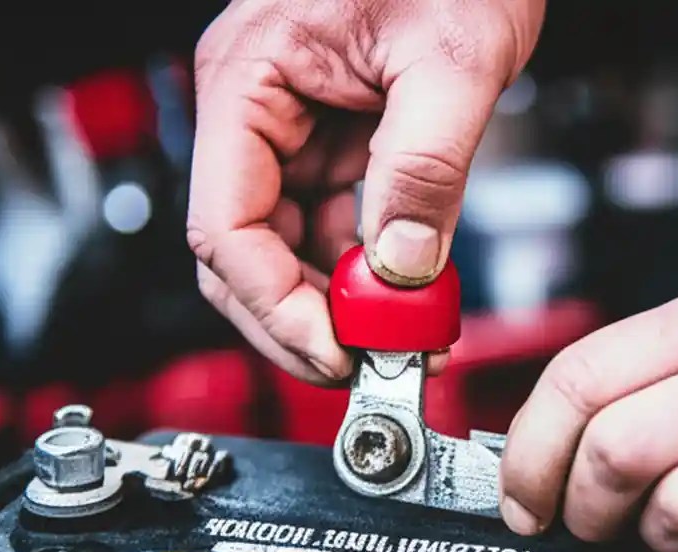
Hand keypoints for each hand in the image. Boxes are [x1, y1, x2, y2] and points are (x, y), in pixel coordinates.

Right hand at [187, 0, 545, 383]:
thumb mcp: (452, 58)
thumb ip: (424, 169)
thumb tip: (401, 270)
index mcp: (248, 76)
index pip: (224, 226)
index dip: (273, 305)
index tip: (334, 352)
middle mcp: (257, 106)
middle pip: (245, 251)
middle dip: (301, 320)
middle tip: (366, 367)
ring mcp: (294, 125)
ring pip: (289, 247)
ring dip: (339, 304)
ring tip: (404, 338)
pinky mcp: (337, 138)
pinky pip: (333, 223)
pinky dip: (366, 269)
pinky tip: (409, 296)